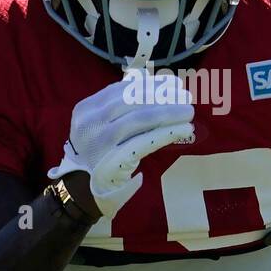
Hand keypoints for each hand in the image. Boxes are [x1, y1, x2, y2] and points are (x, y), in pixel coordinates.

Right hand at [47, 75, 193, 219]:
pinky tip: (184, 129)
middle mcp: (91, 122)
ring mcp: (101, 142)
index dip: (151, 84)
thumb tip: (152, 83)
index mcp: (87, 108)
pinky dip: (167, 133)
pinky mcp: (114, 161)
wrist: (81, 187)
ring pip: (141, 119)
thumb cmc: (96, 152)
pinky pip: (145, 142)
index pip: (122, 89)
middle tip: (186, 96)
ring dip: (169, 112)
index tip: (173, 82)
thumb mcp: (99, 124)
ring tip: (189, 111)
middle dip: (163, 95)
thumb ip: (119, 105)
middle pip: (133, 101)